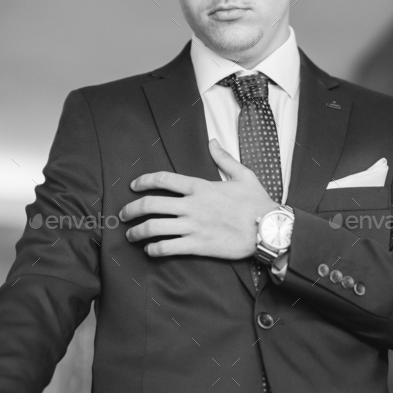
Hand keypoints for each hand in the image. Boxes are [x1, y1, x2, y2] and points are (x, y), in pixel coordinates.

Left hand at [120, 138, 277, 259]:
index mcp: (200, 186)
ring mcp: (193, 226)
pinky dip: (154, 249)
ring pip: (154, 228)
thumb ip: (224, 158)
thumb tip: (213, 142)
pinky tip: (150, 250)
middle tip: (123, 214)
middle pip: (150, 204)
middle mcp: (191, 205)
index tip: (134, 186)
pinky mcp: (197, 245)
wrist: (268, 229)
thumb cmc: (257, 202)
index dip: (143, 181)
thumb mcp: (243, 175)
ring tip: (131, 235)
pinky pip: (167, 248)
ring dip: (137, 232)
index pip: (163, 179)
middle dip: (131, 210)